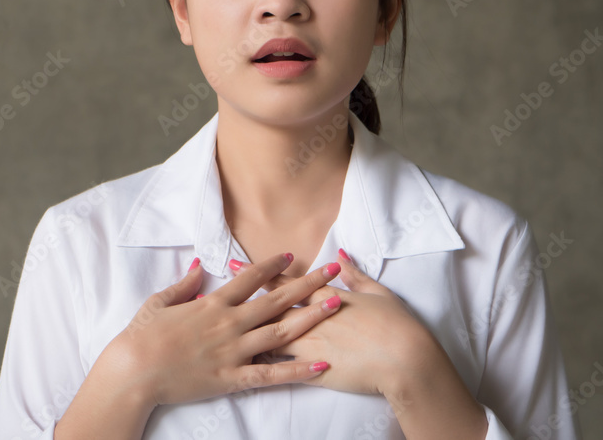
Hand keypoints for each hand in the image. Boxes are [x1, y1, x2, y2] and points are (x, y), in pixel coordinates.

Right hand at [98, 252, 344, 408]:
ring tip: (337, 305)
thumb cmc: (143, 335)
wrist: (134, 370)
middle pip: (276, 300)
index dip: (273, 266)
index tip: (292, 256)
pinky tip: (321, 365)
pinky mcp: (232, 378)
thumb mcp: (160, 301)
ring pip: (281, 332)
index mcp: (212, 304)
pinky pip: (271, 374)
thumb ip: (184, 284)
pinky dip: (298, 371)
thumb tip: (198, 266)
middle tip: (333, 271)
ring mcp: (233, 351)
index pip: (250, 279)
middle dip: (307, 285)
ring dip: (312, 318)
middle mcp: (228, 323)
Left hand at [232, 249, 438, 397]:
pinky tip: (241, 361)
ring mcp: (309, 343)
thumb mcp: (378, 293)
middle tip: (216, 293)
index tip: (237, 265)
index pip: (285, 284)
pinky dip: (261, 362)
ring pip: (268, 336)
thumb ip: (356, 275)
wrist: (407, 360)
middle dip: (241, 298)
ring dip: (245, 331)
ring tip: (221, 326)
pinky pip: (280, 366)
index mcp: (325, 297)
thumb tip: (341, 256)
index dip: (259, 275)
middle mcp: (311, 318)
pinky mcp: (312, 368)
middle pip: (269, 306)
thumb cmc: (397, 325)